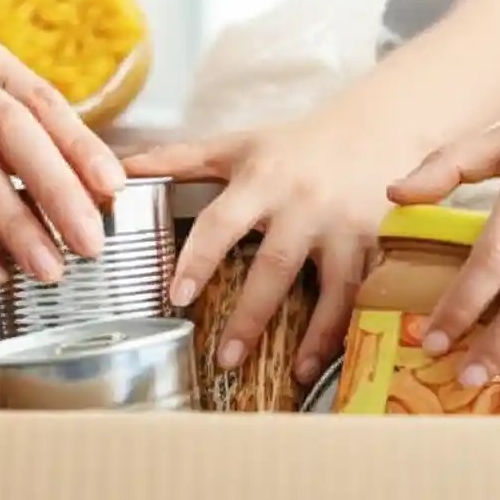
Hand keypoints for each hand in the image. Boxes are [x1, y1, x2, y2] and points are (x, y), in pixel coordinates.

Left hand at [124, 115, 422, 384]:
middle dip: (250, 315)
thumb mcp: (238, 145)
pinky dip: (352, 326)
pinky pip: (365, 291)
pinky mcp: (378, 243)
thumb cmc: (295, 143)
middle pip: (275, 266)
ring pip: (332, 286)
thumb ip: (179, 158)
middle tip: (225, 358)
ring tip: (296, 374)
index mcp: (262, 179)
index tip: (177, 298)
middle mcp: (304, 204)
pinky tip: (337, 357)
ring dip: (315, 333)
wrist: (376, 126)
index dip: (198, 260)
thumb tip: (121, 167)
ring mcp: (345, 226)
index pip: (221, 223)